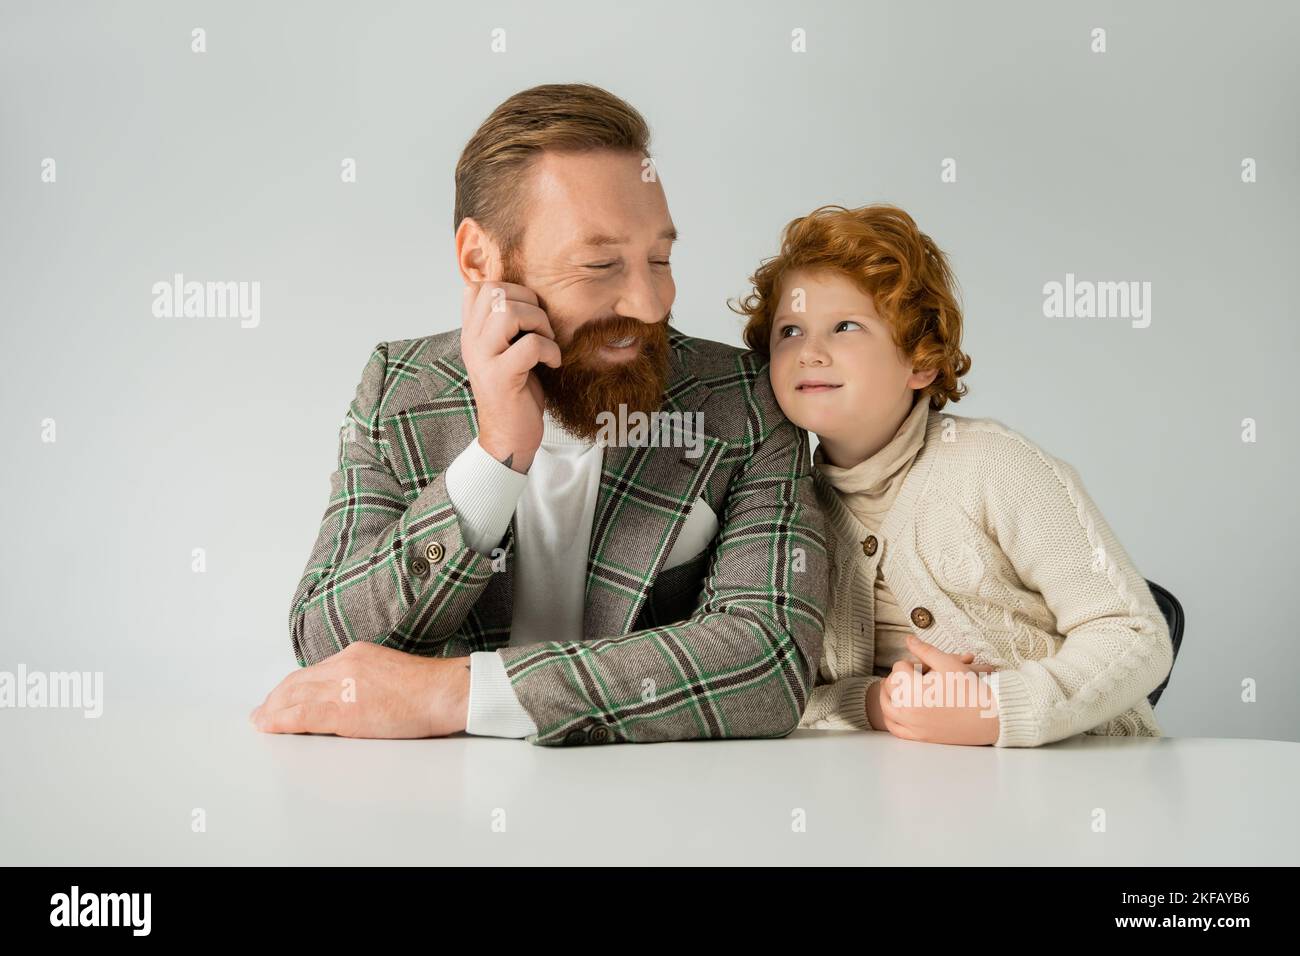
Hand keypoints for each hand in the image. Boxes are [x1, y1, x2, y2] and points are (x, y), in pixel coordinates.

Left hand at [250, 643, 469, 737]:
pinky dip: (280, 721)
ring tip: (260, 722)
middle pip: (297, 682)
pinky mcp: (344, 711)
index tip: (282, 696)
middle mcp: (344, 665)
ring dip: (272, 711)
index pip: (313, 671)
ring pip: (294, 698)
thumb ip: (364, 678)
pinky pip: (302, 716)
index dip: (292, 686)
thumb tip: (351, 697)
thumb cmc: (429, 688)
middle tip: (262, 712)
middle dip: (275, 698)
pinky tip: (269, 727)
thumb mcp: (388, 670)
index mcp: (356, 654)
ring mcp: (342, 687)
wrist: (445, 691)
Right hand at [460, 280, 560, 473]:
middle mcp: (471, 342)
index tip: (528, 313)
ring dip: (540, 323)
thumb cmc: (516, 392)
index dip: (511, 290)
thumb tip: (528, 293)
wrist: (509, 438)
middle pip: (494, 292)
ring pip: (509, 312)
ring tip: (547, 342)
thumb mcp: (506, 351)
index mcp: (471, 333)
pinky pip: (530, 345)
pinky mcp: (501, 378)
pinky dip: (550, 350)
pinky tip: (552, 363)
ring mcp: (483, 359)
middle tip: (542, 328)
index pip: (478, 288)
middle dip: (529, 302)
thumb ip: (505, 325)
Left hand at [876, 635, 999, 745]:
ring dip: (890, 696)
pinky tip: (898, 710)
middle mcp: (908, 711)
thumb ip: (925, 650)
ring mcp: (913, 726)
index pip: (898, 668)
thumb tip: (908, 639)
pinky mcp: (920, 737)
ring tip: (901, 688)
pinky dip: (893, 718)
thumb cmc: (970, 689)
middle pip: (888, 687)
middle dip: (898, 677)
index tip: (924, 665)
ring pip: (886, 708)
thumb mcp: (948, 663)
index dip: (911, 662)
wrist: (989, 717)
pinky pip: (895, 729)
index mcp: (913, 690)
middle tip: (913, 674)